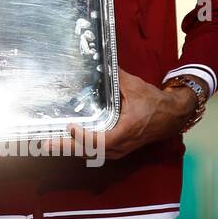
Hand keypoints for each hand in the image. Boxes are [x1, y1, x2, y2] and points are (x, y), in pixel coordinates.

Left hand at [58, 68, 196, 161]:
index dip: (84, 138)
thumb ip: (116, 77)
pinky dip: (81, 149)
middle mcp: (122, 145)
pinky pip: (97, 153)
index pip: (101, 141)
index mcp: (126, 131)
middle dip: (67, 147)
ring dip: (72, 150)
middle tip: (45, 144)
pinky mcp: (118, 149)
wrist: (172, 115)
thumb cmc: (154, 101)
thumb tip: (101, 64)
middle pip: (91, 151)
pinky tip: (68, 144)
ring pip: (92, 154)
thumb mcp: (135, 87)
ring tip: (50, 145)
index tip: (70, 127)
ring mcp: (120, 150)